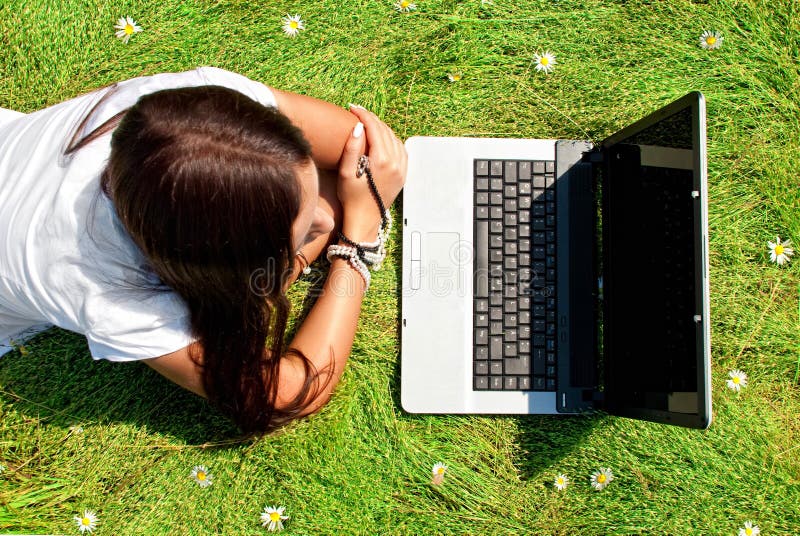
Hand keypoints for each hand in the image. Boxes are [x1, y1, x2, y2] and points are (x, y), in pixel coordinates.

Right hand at [337, 105, 406, 241]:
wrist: (365, 219)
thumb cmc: (352, 198)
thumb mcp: (346, 173)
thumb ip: (352, 149)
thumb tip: (359, 127)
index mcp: (382, 161)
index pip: (374, 129)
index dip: (363, 115)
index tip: (353, 108)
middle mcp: (396, 163)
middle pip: (385, 131)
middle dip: (372, 119)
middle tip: (358, 113)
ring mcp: (402, 169)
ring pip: (394, 138)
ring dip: (382, 128)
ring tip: (368, 123)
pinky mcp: (403, 174)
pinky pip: (401, 149)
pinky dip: (391, 140)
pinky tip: (381, 138)